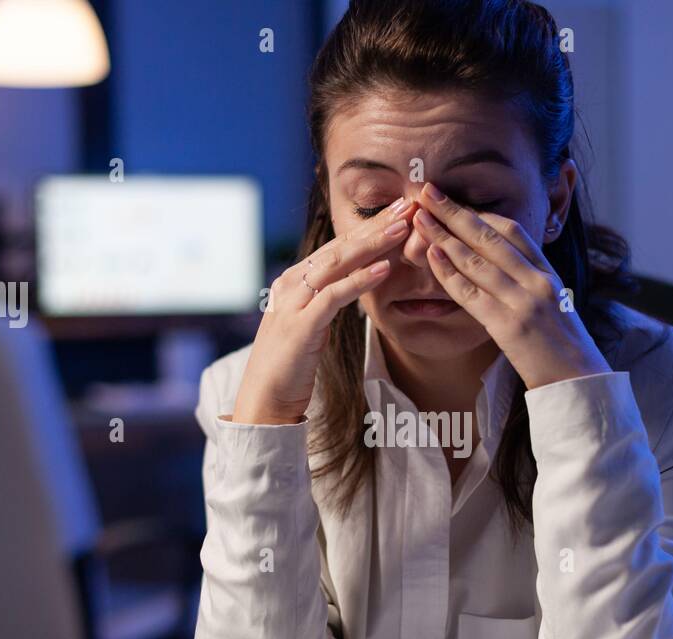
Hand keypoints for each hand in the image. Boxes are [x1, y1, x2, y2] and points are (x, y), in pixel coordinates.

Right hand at [231, 198, 414, 424]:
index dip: (369, 227)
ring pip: (338, 263)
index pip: (337, 246)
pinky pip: (335, 296)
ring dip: (373, 244)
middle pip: (340, 246)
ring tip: (403, 228)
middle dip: (376, 224)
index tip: (399, 212)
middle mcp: (292, 284)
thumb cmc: (291, 367)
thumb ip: (329, 300)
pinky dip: (361, 280)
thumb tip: (355, 283)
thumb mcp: (313, 325)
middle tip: (408, 204)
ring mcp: (293, 302)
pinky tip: (385, 268)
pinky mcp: (301, 325)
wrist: (264, 400)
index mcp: (295, 281)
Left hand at [412, 182, 609, 389]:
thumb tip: (504, 268)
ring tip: (420, 218)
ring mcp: (524, 302)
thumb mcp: (554, 306)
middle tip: (428, 191)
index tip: (455, 201)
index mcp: (549, 274)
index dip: (480, 213)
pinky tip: (431, 256)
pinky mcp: (509, 327)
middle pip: (491, 237)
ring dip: (444, 236)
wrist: (579, 383)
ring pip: (477, 260)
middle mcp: (537, 281)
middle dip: (456, 212)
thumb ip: (531, 284)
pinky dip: (449, 273)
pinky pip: (471, 294)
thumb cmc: (564, 349)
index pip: (513, 232)